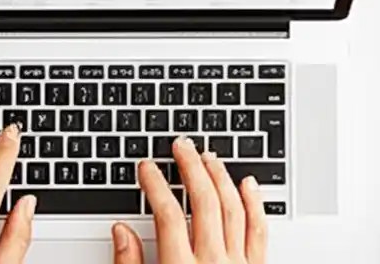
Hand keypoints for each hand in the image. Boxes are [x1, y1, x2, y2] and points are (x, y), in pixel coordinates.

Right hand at [113, 136, 267, 263]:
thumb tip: (121, 232)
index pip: (167, 215)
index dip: (155, 186)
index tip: (147, 168)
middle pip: (204, 203)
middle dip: (191, 168)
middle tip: (182, 146)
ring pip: (232, 210)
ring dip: (220, 178)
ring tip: (208, 157)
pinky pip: (258, 230)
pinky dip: (254, 203)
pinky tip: (247, 184)